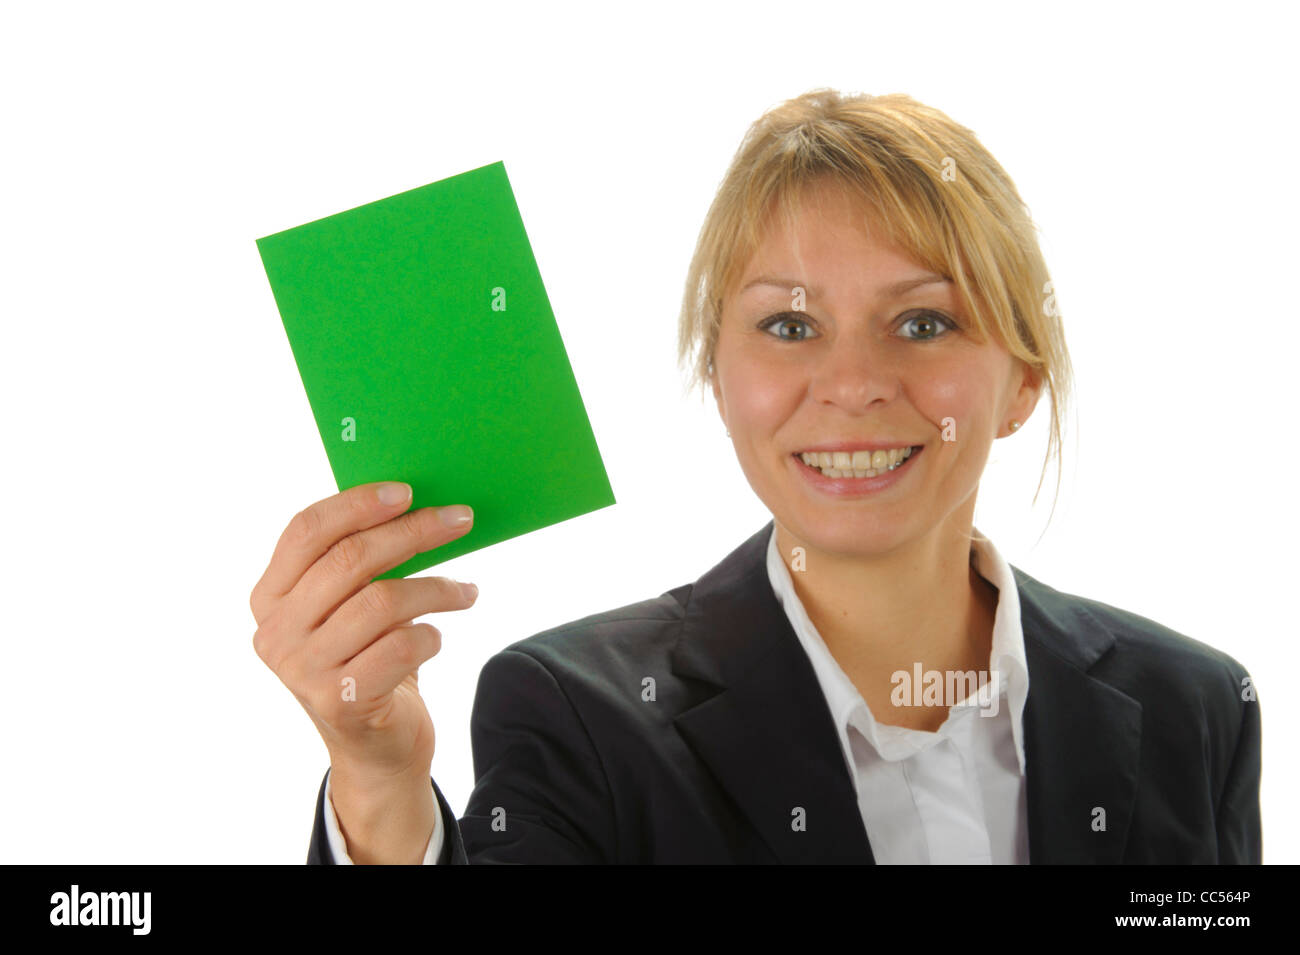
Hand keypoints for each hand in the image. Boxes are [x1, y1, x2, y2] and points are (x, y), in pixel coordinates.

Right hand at [249, 481, 477, 779]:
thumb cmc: (368, 658)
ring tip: (466, 591)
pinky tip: (437, 637)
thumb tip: (413, 503)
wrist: (376, 746)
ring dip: (436, 588)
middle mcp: (277, 632)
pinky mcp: (341, 702)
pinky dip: (431, 635)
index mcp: (269, 596)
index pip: (306, 531)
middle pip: (350, 560)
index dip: (357, 504)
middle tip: (460, 520)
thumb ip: (358, 562)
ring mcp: (303, 670)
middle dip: (413, 532)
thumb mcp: (350, 606)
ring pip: (382, 601)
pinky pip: (401, 647)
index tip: (407, 492)